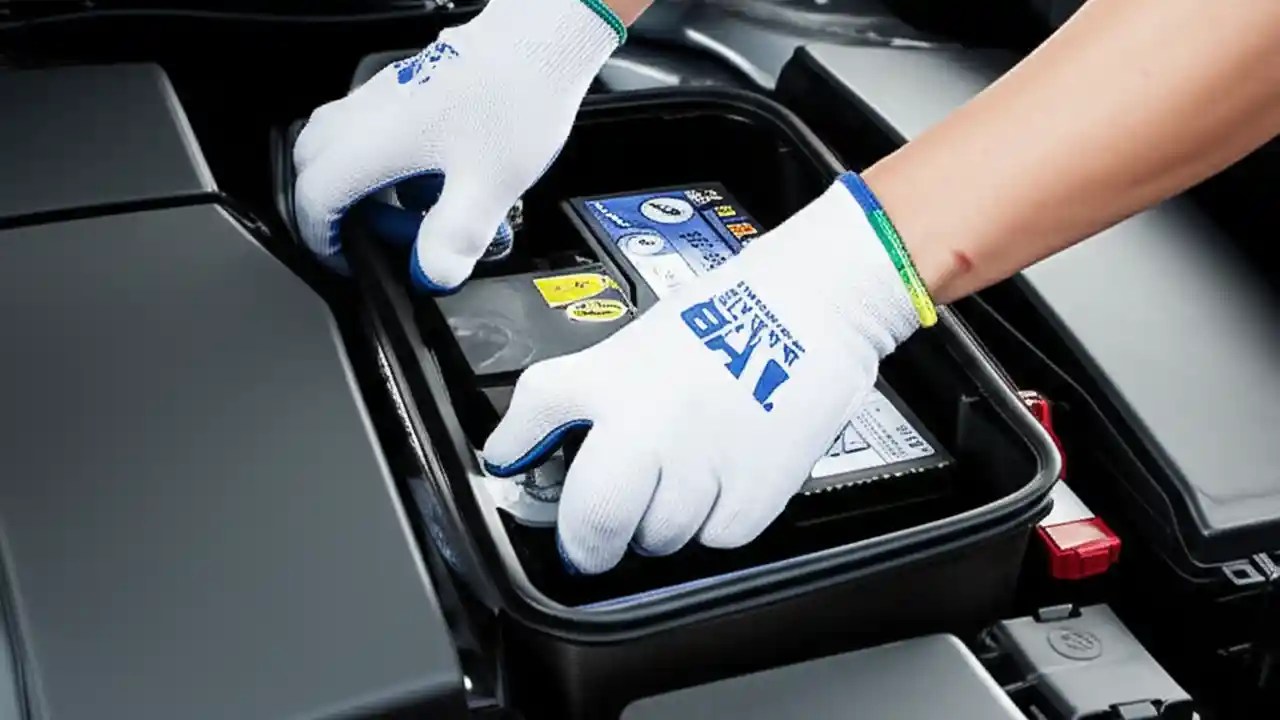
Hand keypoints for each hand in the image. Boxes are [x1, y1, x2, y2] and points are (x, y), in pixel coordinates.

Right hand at [292, 0, 621, 287]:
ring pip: (340, 143)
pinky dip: (387, 159)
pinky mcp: (410, 85)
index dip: (324, 243)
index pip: (314, 200)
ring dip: (363, 183)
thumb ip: (453, 239)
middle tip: (376, 238)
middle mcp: (367, 113)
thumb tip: (431, 274)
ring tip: (413, 209)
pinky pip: (373, 126)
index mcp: (373, 142)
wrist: (542, 43)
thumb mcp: (487, 187)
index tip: (349, 264)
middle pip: (311, 167)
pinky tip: (435, 174)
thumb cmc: (515, 99)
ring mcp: (385, 94)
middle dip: (334, 211)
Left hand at [482, 176, 926, 573]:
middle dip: (588, 543)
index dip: (513, 450)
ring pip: (658, 538)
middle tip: (596, 538)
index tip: (513, 465)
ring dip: (662, 526)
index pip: (536, 414)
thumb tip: (529, 445)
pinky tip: (727, 478)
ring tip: (685, 479)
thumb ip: (585, 396)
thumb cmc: (731, 315)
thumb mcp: (638, 343)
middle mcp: (649, 422)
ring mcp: (700, 460)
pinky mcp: (752, 490)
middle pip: (594, 521)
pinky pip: (716, 538)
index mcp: (613, 376)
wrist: (814, 305)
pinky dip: (717, 523)